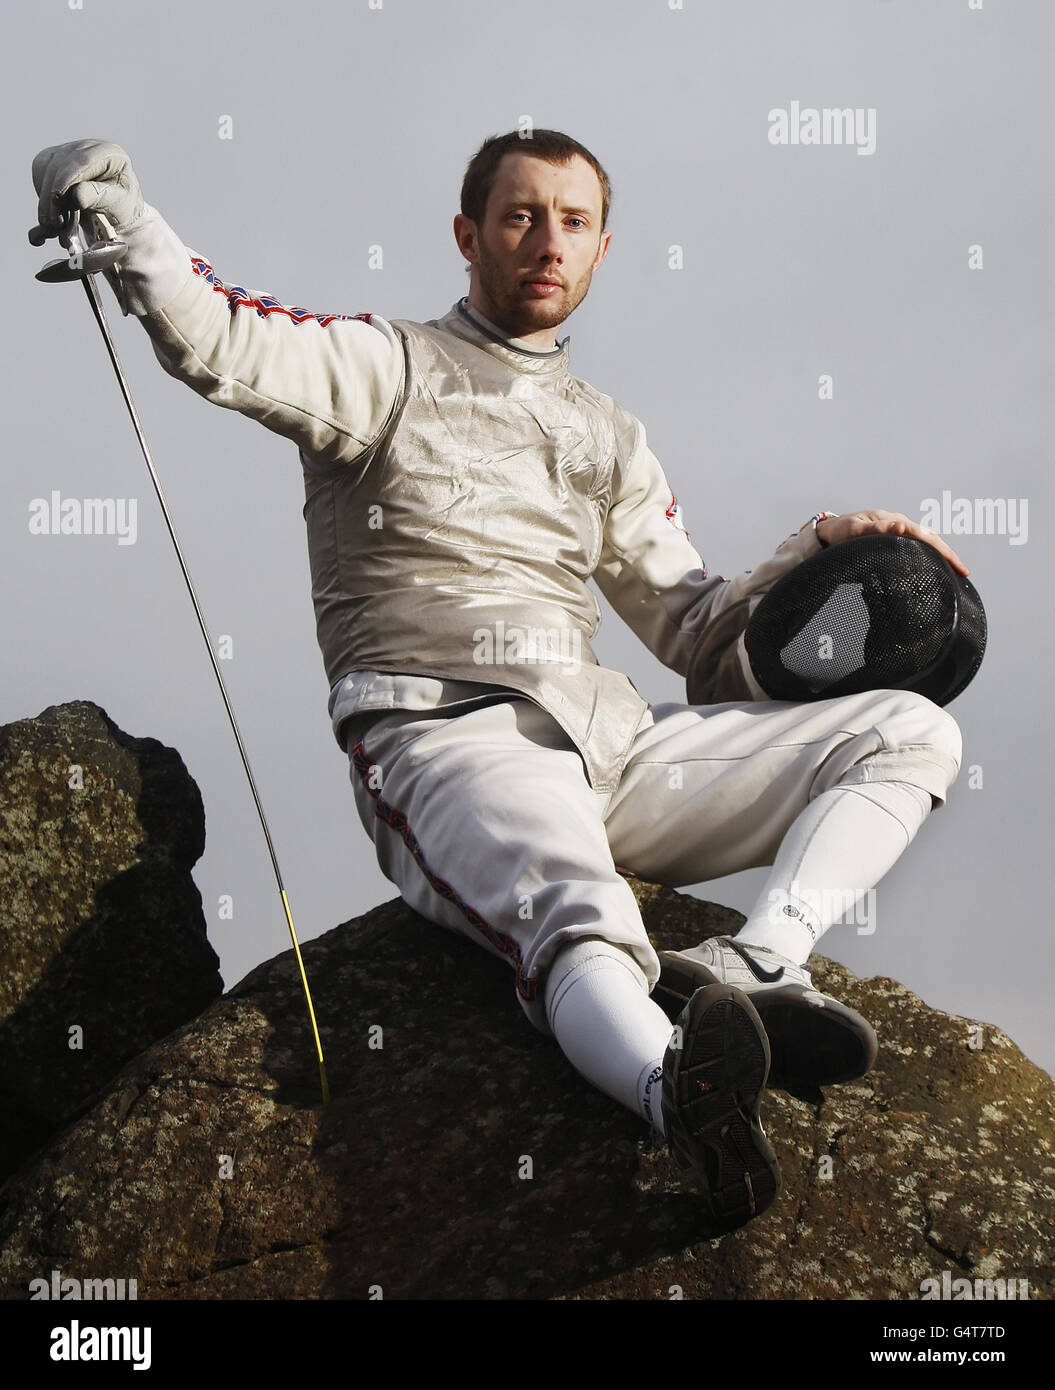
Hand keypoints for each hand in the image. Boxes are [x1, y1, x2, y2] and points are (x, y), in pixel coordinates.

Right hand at [30, 139, 145, 245]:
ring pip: (46, 168)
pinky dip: (42, 194)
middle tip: (53, 222)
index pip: (83, 161)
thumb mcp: (117, 205)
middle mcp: (87, 147)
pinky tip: (53, 212)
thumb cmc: (120, 207)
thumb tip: (76, 197)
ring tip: (53, 224)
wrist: (113, 211)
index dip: (66, 179)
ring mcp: (68, 151)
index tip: (56, 197)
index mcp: (110, 153)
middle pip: (61, 164)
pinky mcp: (53, 159)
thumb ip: (98, 198)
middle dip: (52, 194)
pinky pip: (40, 173)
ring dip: (45, 198)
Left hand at [816, 509, 968, 576]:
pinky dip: (928, 554)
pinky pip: (916, 545)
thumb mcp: (853, 530)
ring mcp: (897, 531)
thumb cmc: (839, 532)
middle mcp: (899, 524)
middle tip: (964, 573)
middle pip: (931, 538)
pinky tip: (935, 565)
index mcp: (893, 521)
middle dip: (948, 554)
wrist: (829, 532)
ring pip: (926, 541)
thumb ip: (874, 530)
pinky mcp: (893, 538)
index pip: (925, 535)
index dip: (942, 550)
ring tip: (956, 571)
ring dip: (941, 554)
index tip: (956, 566)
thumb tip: (900, 527)